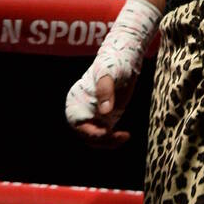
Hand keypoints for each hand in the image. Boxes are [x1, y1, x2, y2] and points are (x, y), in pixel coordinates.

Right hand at [65, 0, 160, 146]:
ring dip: (109, 142)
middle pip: (87, 135)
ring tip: (124, 136)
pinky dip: (114, 139)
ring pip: (97, 139)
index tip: (105, 133)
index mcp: (76, 100)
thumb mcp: (109, 74)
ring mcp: (94, 115)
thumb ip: (106, 91)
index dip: (90, 132)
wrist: (126, 60)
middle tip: (119, 136)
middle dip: (102, 140)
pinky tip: (126, 135)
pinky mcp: (106, 118)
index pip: (78, 124)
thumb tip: (105, 112)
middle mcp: (83, 110)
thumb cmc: (114, 63)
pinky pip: (107, 136)